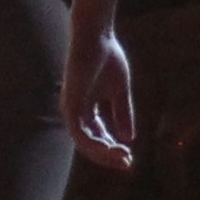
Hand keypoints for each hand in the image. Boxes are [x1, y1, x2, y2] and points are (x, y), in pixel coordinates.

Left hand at [64, 23, 136, 169]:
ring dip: (102, 153)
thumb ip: (123, 113)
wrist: (97, 36)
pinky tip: (109, 147)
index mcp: (86, 108)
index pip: (97, 135)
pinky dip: (94, 143)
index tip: (129, 157)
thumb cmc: (107, 57)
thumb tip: (129, 138)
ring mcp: (71, 109)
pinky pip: (78, 132)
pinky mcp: (70, 104)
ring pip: (83, 142)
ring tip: (122, 158)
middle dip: (108, 155)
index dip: (112, 148)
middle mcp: (75, 111)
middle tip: (127, 163)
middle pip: (89, 142)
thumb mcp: (120, 91)